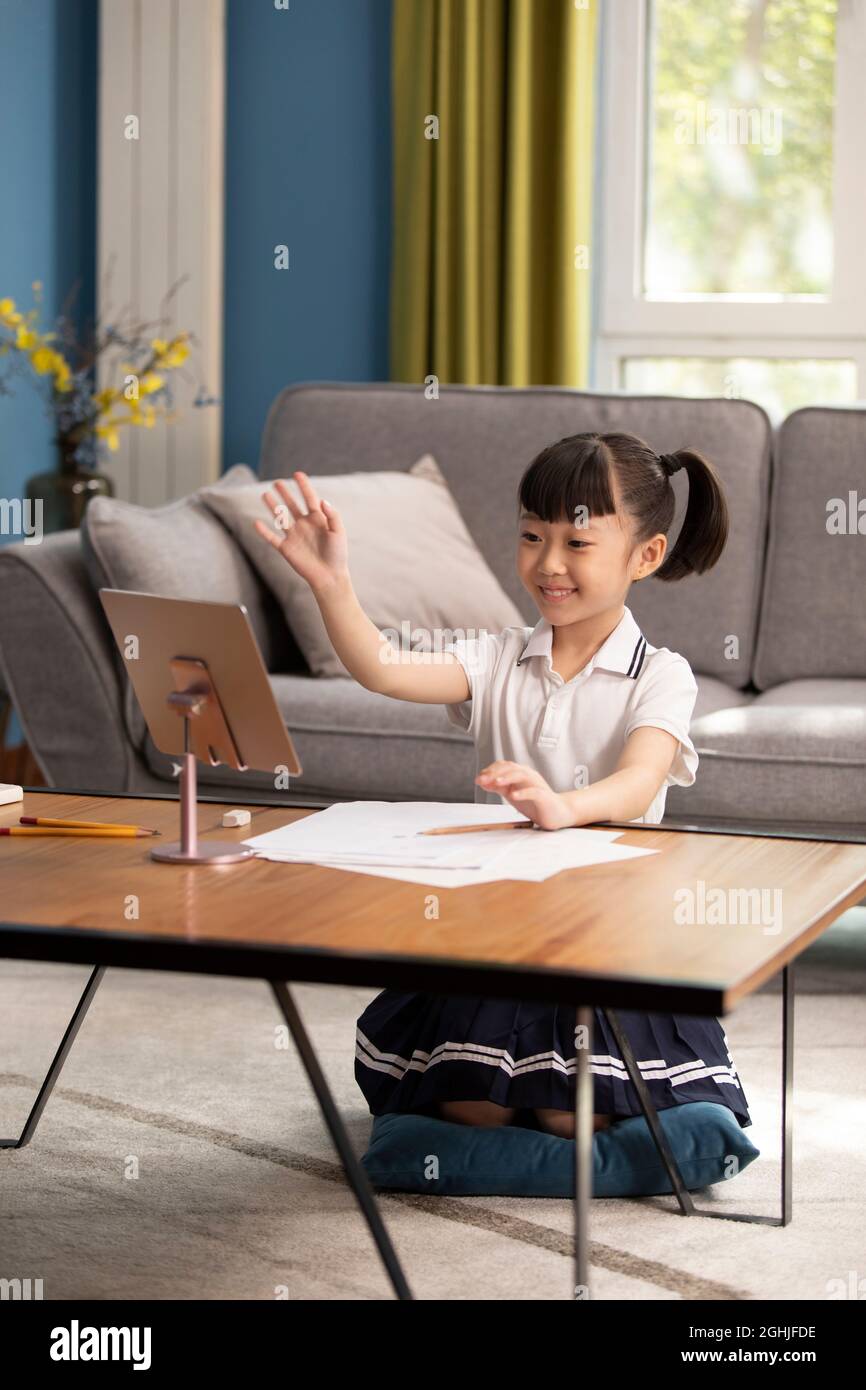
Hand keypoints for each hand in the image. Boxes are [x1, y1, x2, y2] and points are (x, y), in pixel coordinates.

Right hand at [254, 471, 348, 593]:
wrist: (330, 576)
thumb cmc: (337, 554)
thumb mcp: (338, 532)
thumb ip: (332, 515)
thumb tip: (322, 500)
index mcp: (318, 519)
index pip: (309, 498)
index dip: (303, 486)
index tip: (297, 474)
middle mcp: (304, 525)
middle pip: (292, 505)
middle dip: (285, 493)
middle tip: (277, 482)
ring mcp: (294, 536)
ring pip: (280, 518)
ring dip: (273, 506)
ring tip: (265, 494)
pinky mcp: (286, 548)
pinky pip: (272, 538)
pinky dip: (264, 532)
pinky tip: (256, 523)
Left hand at [475, 761, 574, 829]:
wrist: (558, 812)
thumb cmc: (535, 803)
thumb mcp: (513, 794)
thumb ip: (499, 787)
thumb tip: (482, 782)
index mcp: (521, 774)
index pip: (504, 766)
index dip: (490, 771)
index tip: (478, 780)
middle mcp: (529, 776)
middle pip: (511, 768)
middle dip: (495, 773)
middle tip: (482, 780)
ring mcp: (537, 785)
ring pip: (522, 775)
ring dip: (508, 777)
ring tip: (496, 782)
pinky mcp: (544, 796)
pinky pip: (534, 791)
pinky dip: (523, 792)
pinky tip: (513, 796)